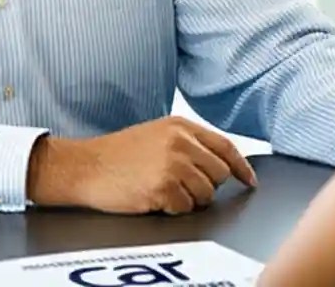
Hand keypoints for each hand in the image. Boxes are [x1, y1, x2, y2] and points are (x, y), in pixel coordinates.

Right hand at [27, 116, 256, 214]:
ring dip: (188, 199)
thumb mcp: (155, 135)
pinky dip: (172, 208)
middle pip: (219, 174)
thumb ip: (187, 144)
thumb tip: (220, 163)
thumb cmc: (117, 155)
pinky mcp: (162, 187)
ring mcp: (172, 165)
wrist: (85, 166)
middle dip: (206, 186)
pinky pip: (185, 208)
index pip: (225, 146)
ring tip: (162, 190)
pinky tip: (152, 198)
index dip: (241, 167)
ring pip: (205, 194)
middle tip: (181, 187)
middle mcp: (180, 142)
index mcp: (180, 126)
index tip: (249, 181)